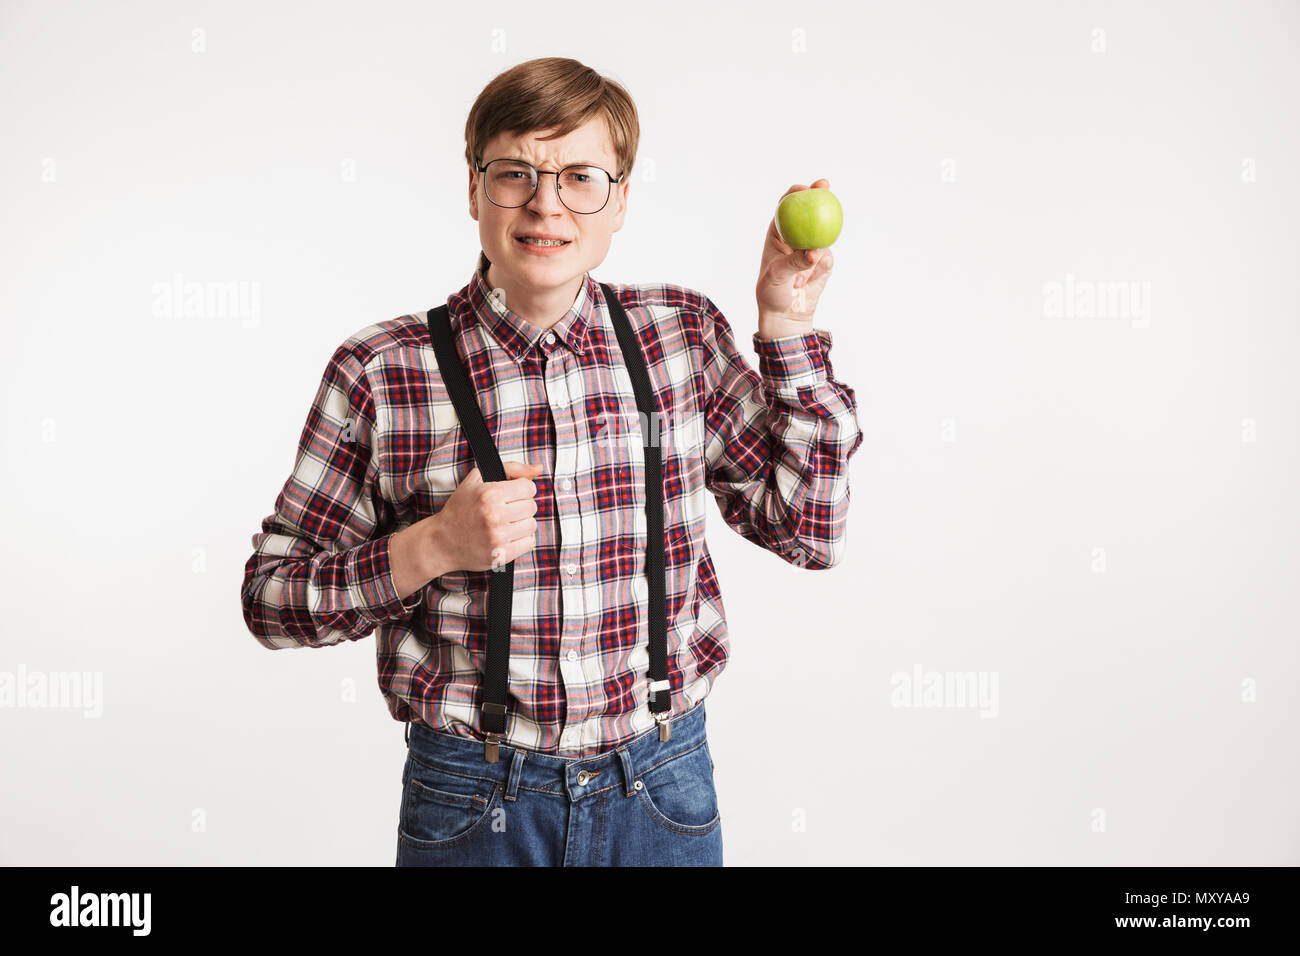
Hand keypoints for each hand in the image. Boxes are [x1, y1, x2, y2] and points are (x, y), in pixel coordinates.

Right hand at [431, 460, 543, 572]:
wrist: (441, 541)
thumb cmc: (460, 509)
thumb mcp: (477, 480)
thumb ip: (511, 468)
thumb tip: (538, 468)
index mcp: (490, 494)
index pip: (529, 488)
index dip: (521, 490)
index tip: (511, 495)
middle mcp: (495, 515)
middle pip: (531, 506)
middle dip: (521, 507)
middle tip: (506, 511)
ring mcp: (498, 537)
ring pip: (532, 525)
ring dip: (521, 524)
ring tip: (505, 524)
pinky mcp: (501, 555)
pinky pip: (529, 543)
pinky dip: (521, 540)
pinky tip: (507, 536)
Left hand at [756, 178, 834, 337]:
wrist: (785, 315)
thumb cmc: (772, 293)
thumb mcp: (777, 277)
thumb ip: (794, 262)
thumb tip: (814, 252)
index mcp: (778, 233)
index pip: (785, 206)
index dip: (795, 192)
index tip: (805, 188)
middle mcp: (796, 236)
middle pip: (810, 209)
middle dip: (819, 193)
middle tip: (826, 186)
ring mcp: (811, 247)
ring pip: (823, 232)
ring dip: (822, 237)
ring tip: (809, 264)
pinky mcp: (823, 262)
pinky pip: (828, 257)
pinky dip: (822, 266)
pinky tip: (812, 279)